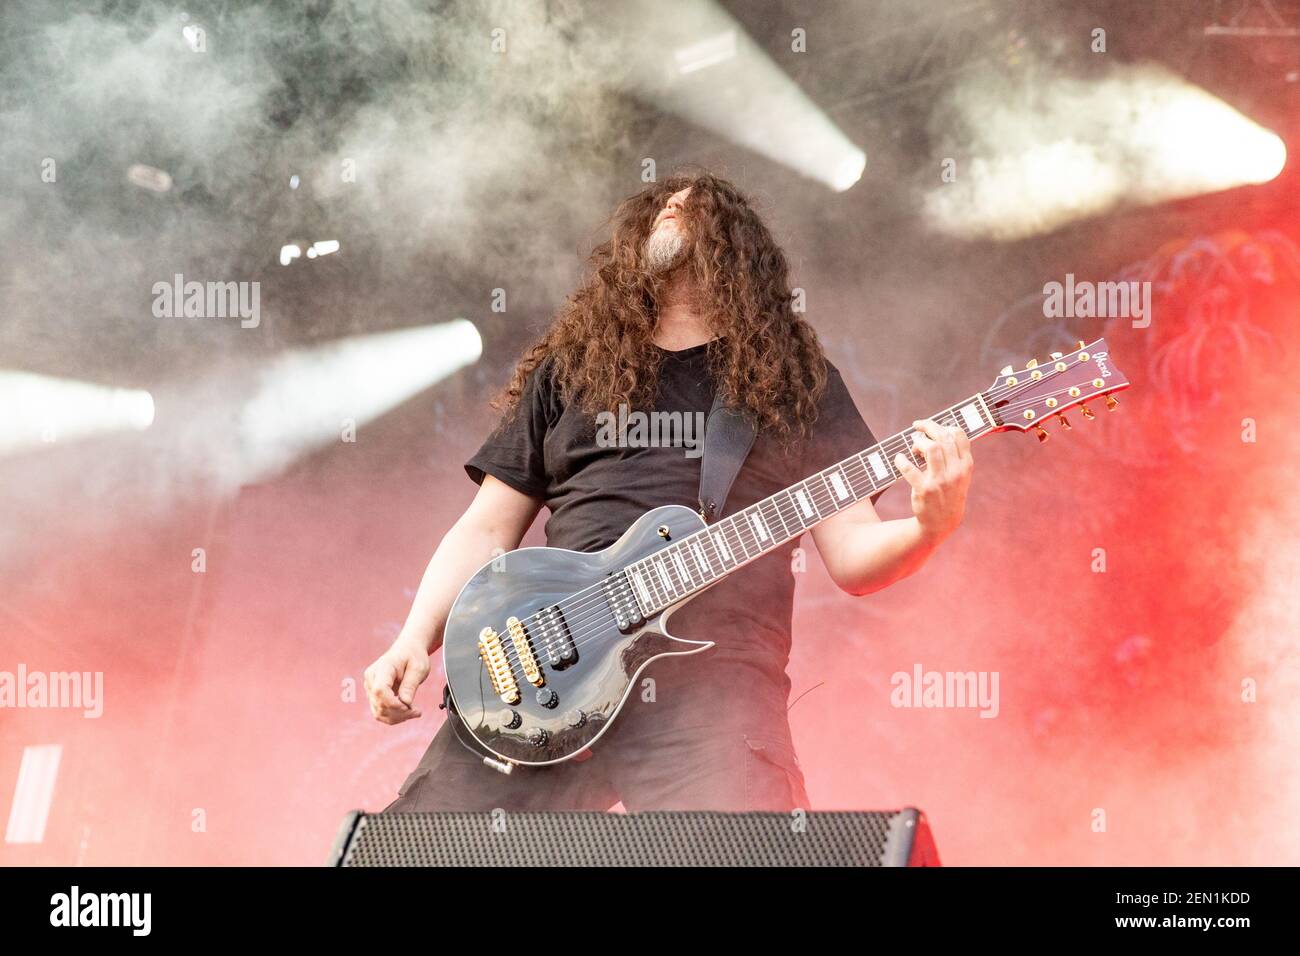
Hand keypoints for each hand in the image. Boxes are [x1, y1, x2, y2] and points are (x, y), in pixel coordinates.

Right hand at [364, 637, 429, 724]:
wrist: (407, 651)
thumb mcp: (419, 668)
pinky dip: (394, 717)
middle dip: (399, 713)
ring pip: (378, 712)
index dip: (394, 704)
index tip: (410, 706)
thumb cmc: (413, 657)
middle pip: (379, 704)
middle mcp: (371, 679)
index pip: (380, 691)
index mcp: (382, 668)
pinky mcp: (373, 696)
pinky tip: (407, 712)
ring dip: (397, 717)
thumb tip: (406, 703)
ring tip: (414, 712)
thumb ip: (411, 684)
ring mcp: (370, 688)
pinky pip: (380, 712)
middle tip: (417, 711)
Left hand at [893, 418, 973, 542]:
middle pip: (943, 438)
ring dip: (918, 442)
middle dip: (928, 427)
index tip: (931, 426)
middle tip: (917, 427)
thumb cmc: (949, 493)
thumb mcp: (960, 475)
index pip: (958, 435)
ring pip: (932, 448)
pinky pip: (910, 469)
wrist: (942, 522)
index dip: (943, 425)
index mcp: (965, 465)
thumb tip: (940, 430)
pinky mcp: (924, 490)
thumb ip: (955, 455)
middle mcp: (955, 472)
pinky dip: (901, 461)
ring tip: (913, 447)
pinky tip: (899, 459)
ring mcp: (940, 481)